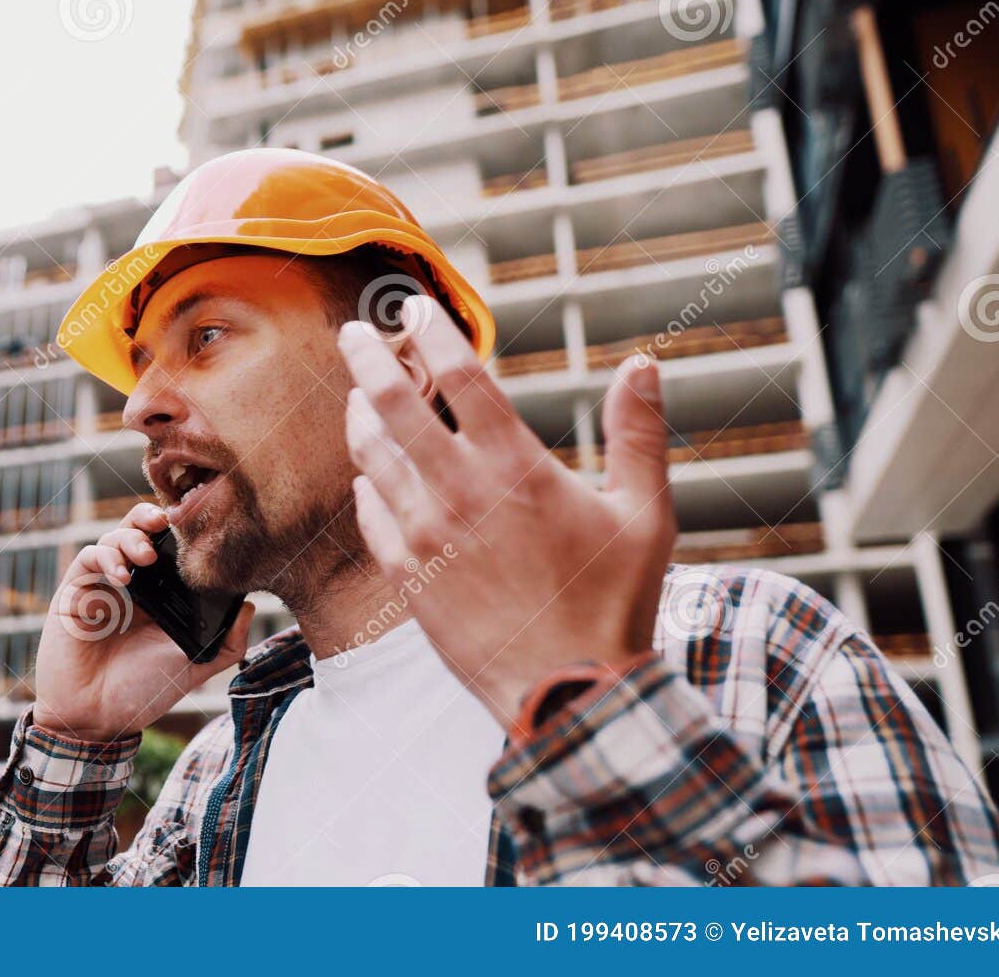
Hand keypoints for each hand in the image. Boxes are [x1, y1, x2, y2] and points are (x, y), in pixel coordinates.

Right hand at [33, 502, 255, 741]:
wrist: (95, 717)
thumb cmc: (142, 691)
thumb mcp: (192, 667)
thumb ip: (225, 643)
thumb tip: (250, 607)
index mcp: (163, 595)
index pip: (173, 548)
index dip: (183, 532)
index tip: (200, 526)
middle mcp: (135, 584)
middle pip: (143, 530)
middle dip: (154, 517)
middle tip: (168, 523)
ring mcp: (104, 584)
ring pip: (116, 536)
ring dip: (132, 536)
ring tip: (147, 554)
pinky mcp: (76, 590)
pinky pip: (89, 558)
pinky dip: (106, 557)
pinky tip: (122, 576)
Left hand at [336, 301, 675, 725]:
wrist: (567, 691)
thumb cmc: (613, 603)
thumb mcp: (645, 514)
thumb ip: (639, 434)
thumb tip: (643, 364)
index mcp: (515, 468)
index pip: (462, 376)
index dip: (433, 333)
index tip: (416, 308)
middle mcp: (459, 493)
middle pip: (394, 405)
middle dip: (368, 360)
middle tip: (353, 332)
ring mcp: (424, 535)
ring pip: (372, 457)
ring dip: (360, 418)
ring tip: (357, 397)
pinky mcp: (407, 576)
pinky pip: (371, 516)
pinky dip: (367, 484)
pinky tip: (369, 474)